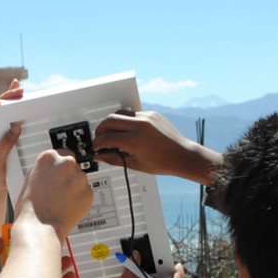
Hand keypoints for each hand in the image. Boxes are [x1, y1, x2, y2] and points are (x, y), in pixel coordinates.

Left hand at [0, 79, 22, 198]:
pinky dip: (16, 114)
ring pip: (2, 115)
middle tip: (19, 91)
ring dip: (11, 103)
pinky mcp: (4, 142)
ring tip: (22, 92)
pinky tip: (23, 105)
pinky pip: (10, 125)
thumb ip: (5, 144)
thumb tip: (15, 127)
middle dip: (5, 98)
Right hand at [16, 149, 92, 237]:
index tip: (58, 171)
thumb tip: (50, 171)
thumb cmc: (31, 209)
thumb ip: (44, 170)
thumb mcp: (29, 180)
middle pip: (72, 164)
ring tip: (61, 200)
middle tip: (57, 188)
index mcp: (49, 157)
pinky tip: (67, 206)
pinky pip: (86, 193)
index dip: (59, 165)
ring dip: (74, 187)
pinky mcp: (89, 192)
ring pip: (80, 179)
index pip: (61, 152)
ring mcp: (79, 178)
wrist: (40, 227)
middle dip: (67, 175)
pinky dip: (80, 199)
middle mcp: (66, 163)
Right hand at [93, 111, 221, 184]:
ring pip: (120, 113)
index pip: (107, 138)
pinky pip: (132, 114)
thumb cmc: (163, 162)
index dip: (97, 144)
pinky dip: (126, 122)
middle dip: (101, 130)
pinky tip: (128, 131)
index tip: (96, 147)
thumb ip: (114, 159)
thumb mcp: (135, 164)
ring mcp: (146, 117)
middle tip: (100, 139)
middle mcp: (140, 125)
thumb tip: (99, 156)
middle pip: (109, 120)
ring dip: (111, 122)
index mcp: (135, 141)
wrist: (182, 155)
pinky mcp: (151, 114)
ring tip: (112, 133)